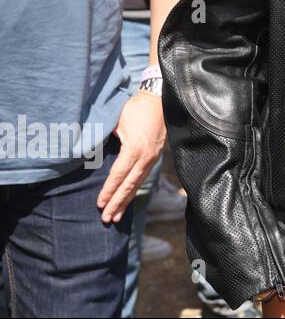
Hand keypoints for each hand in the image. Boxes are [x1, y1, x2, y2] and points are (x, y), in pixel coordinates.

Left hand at [97, 91, 165, 223]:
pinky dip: (135, 190)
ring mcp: (153, 158)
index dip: (109, 191)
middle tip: (107, 219)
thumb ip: (106, 138)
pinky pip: (143, 177)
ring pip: (138, 184)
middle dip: (118, 203)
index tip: (99, 204)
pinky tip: (129, 198)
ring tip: (117, 216)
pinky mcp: (155, 156)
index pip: (119, 175)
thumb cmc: (136, 108)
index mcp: (135, 148)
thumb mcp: (116, 121)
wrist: (160, 99)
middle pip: (130, 185)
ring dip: (127, 201)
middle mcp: (146, 157)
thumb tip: (90, 152)